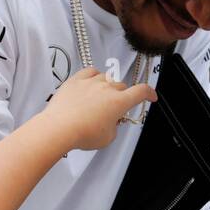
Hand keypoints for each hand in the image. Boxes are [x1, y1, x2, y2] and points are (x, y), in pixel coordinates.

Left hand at [42, 67, 156, 151]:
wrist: (58, 128)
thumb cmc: (83, 135)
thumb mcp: (107, 138)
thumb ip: (114, 126)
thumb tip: (111, 121)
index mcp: (119, 102)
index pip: (141, 92)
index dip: (149, 93)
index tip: (151, 97)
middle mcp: (107, 88)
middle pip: (122, 86)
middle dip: (122, 96)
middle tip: (115, 108)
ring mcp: (91, 82)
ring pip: (106, 78)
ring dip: (107, 86)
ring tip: (100, 97)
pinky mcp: (75, 80)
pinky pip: (89, 71)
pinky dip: (94, 75)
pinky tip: (91, 82)